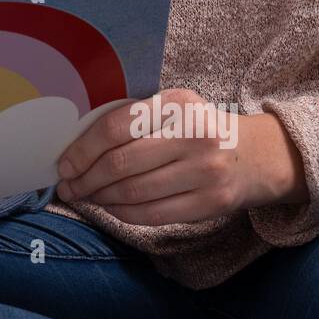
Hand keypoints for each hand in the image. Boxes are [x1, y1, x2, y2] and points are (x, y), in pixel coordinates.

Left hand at [54, 89, 301, 225]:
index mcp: (177, 104)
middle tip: (69, 186)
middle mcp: (193, 135)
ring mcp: (205, 171)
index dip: (82, 150)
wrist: (254, 155)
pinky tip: (110, 207)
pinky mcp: (211, 203)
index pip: (114, 128)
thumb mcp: (172, 109)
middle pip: (120, 164)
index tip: (63, 164)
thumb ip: (132, 119)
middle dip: (85, 179)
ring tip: (86, 196)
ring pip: (133, 193)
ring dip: (100, 198)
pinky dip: (122, 213)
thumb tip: (75, 145)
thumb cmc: (197, 129)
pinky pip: (152, 214)